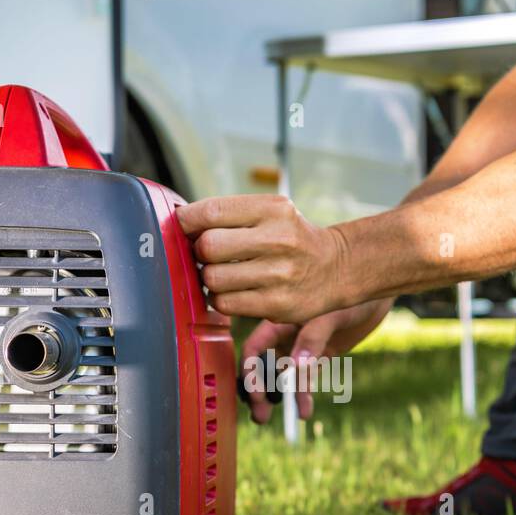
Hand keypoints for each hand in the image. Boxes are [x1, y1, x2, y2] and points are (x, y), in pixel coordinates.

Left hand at [176, 195, 351, 322]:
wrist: (336, 268)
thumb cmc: (292, 238)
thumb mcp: (271, 211)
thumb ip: (230, 214)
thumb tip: (180, 222)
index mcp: (273, 209)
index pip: (211, 211)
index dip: (186, 221)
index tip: (184, 226)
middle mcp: (278, 240)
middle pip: (207, 246)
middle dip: (199, 251)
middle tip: (208, 254)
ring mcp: (278, 275)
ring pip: (213, 278)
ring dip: (209, 278)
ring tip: (223, 273)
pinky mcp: (277, 305)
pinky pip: (225, 304)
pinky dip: (220, 298)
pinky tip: (233, 291)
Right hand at [239, 298, 392, 422]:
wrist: (378, 290)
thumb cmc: (351, 288)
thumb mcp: (330, 311)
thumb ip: (313, 336)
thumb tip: (295, 367)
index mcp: (278, 318)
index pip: (254, 348)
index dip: (250, 372)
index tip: (256, 394)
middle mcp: (285, 334)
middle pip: (262, 367)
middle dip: (259, 392)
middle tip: (261, 416)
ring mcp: (300, 346)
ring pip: (283, 378)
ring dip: (280, 399)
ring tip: (278, 419)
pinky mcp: (318, 356)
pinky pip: (305, 380)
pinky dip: (303, 396)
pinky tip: (304, 412)